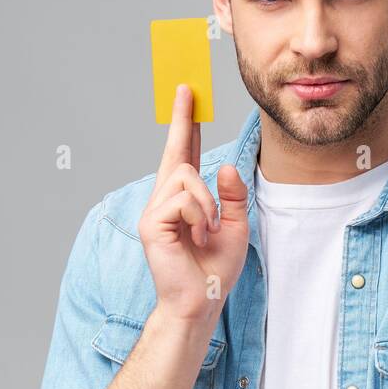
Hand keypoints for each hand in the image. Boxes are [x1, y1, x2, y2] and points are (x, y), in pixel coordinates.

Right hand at [138, 84, 250, 326]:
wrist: (202, 301)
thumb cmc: (215, 270)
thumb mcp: (236, 228)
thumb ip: (233, 197)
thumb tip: (224, 166)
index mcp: (184, 201)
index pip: (184, 155)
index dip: (186, 126)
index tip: (187, 96)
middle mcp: (164, 200)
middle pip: (177, 152)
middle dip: (183, 119)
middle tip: (188, 87)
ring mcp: (154, 210)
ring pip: (186, 176)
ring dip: (207, 203)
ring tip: (208, 232)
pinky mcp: (151, 223)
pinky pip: (183, 199)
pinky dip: (200, 217)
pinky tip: (200, 237)